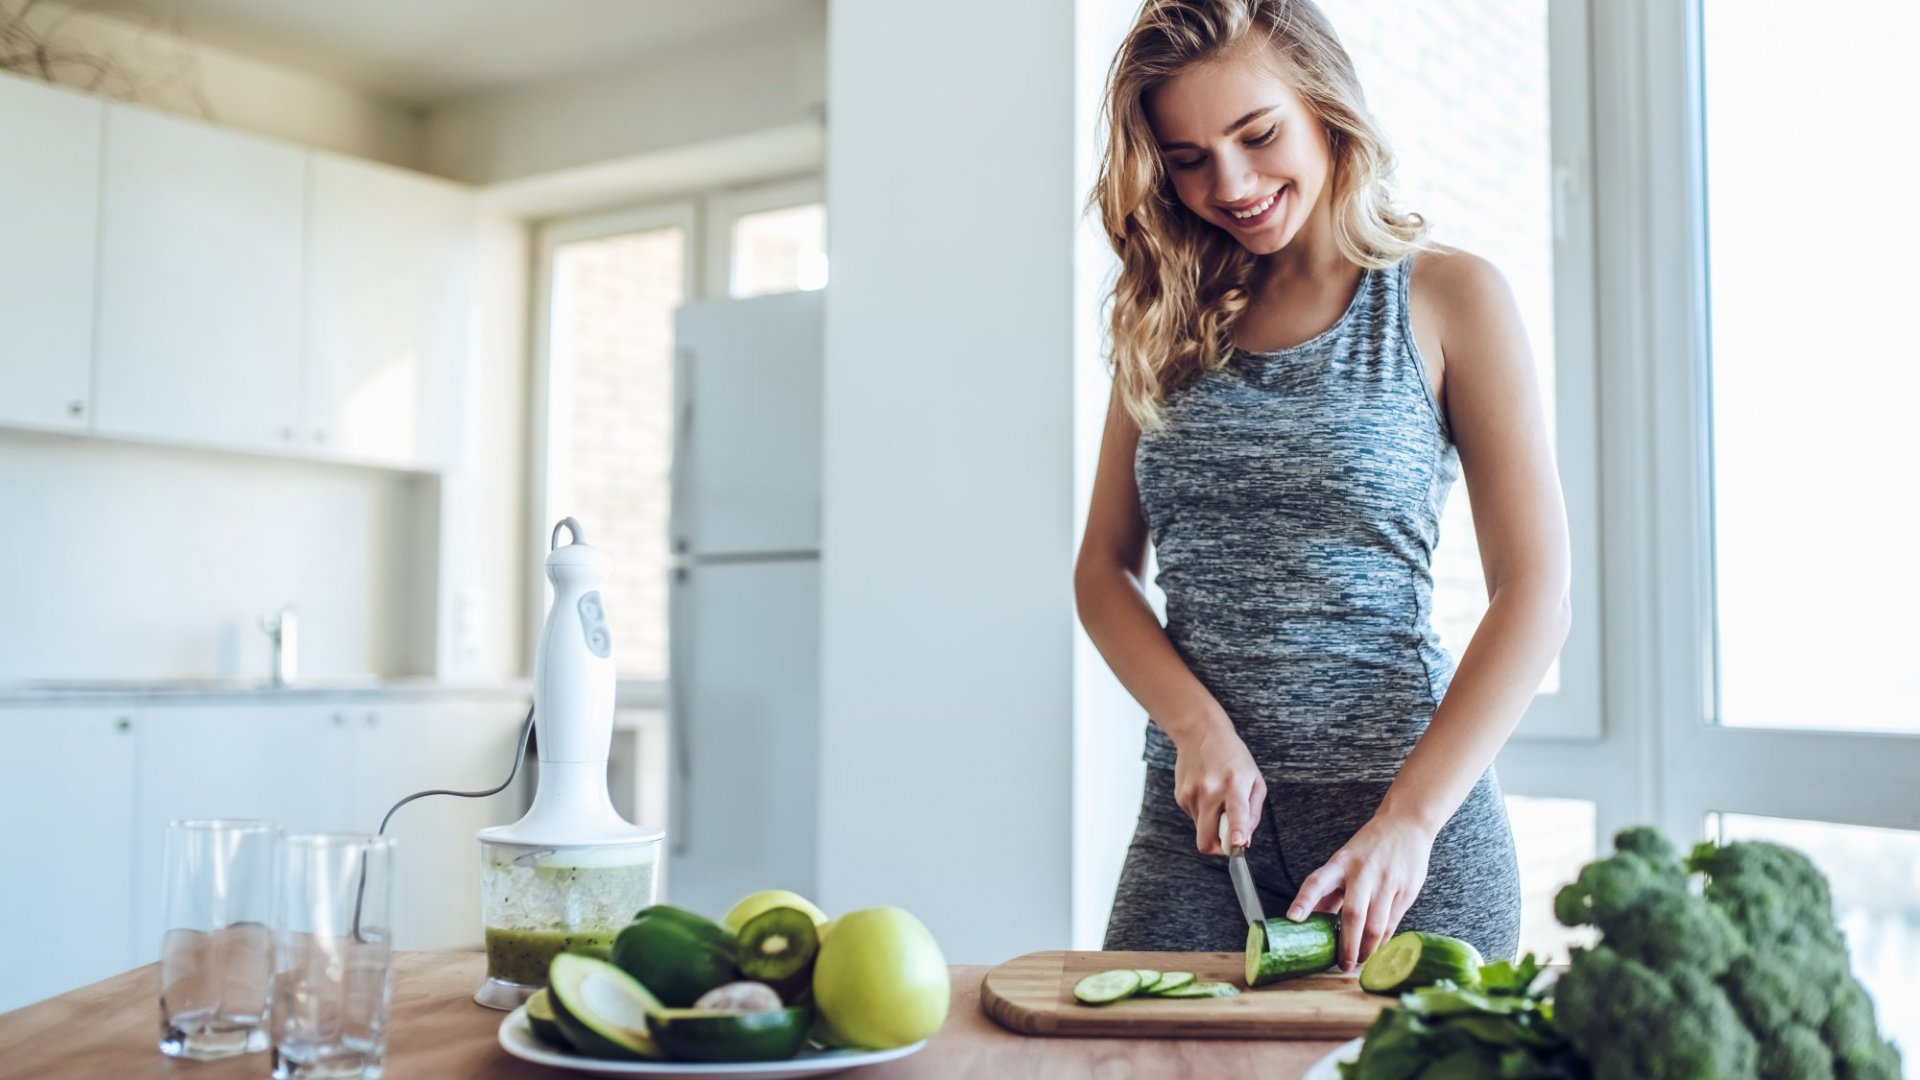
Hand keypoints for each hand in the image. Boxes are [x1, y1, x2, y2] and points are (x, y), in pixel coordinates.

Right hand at [1170, 719, 1265, 855]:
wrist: (1200, 732)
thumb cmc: (1233, 758)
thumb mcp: (1255, 781)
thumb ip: (1252, 814)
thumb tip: (1244, 842)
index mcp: (1234, 784)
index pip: (1236, 811)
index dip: (1236, 830)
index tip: (1237, 842)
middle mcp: (1210, 790)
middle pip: (1207, 839)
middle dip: (1219, 848)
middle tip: (1230, 839)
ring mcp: (1191, 794)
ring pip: (1201, 831)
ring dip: (1212, 825)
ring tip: (1218, 800)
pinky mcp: (1180, 797)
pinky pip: (1194, 818)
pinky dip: (1203, 813)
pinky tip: (1207, 793)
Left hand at [1286, 814, 1434, 970]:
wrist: (1407, 824)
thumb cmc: (1369, 847)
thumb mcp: (1344, 861)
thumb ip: (1329, 890)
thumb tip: (1309, 919)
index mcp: (1340, 863)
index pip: (1317, 881)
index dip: (1303, 900)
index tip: (1293, 918)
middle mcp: (1362, 872)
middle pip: (1353, 914)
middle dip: (1347, 945)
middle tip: (1342, 964)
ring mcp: (1386, 882)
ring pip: (1375, 925)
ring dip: (1367, 949)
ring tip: (1360, 961)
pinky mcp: (1406, 891)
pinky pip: (1392, 924)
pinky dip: (1383, 941)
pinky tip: (1377, 949)